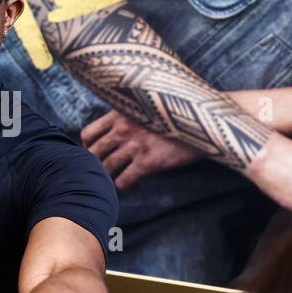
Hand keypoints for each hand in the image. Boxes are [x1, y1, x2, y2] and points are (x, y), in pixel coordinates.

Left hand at [82, 110, 201, 189]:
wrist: (203, 120)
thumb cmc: (177, 112)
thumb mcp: (147, 105)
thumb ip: (130, 115)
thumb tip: (120, 129)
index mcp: (120, 113)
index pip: (88, 134)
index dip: (88, 147)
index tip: (97, 154)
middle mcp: (122, 129)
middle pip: (93, 154)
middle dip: (95, 166)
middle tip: (105, 172)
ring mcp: (134, 146)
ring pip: (105, 169)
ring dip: (109, 179)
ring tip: (118, 180)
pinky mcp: (147, 163)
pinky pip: (123, 181)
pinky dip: (124, 187)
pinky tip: (133, 185)